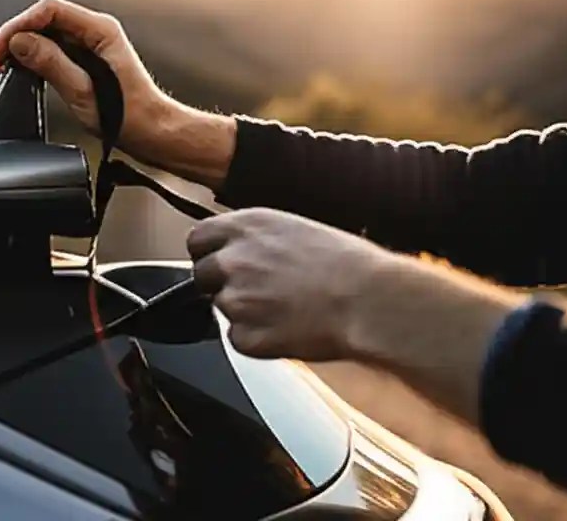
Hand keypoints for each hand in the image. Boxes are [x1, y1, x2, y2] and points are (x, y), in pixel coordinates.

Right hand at [0, 0, 172, 157]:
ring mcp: (91, 44)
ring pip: (46, 33)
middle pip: (45, 18)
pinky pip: (53, 48)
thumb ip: (51, 63)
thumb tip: (19, 42)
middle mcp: (96, 31)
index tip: (1, 50)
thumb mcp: (83, 92)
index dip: (19, 25)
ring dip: (23, 46)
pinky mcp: (85, 58)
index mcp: (101, 30)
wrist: (152, 132)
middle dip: (17, 35)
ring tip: (6, 67)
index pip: (49, 10)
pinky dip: (34, 57)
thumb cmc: (129, 116)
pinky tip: (24, 71)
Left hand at [187, 207, 400, 360]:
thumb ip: (259, 239)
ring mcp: (236, 299)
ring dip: (245, 312)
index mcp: (247, 226)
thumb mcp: (296, 230)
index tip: (219, 261)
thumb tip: (245, 250)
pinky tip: (289, 329)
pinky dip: (258, 340)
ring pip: (223, 308)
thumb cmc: (349, 264)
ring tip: (287, 309)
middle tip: (257, 291)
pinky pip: (239, 339)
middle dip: (221, 284)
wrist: (368, 299)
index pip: (198, 239)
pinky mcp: (245, 335)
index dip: (208, 253)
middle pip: (202, 275)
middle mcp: (233, 259)